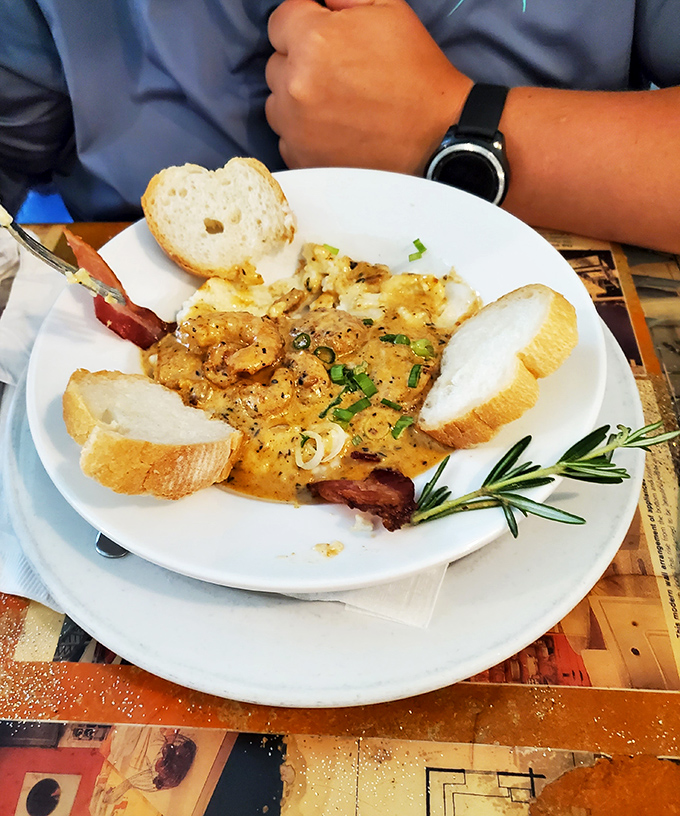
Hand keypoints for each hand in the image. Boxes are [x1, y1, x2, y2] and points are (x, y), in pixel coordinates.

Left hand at [266, 0, 471, 172]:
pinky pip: (287, 138)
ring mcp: (296, 128)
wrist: (436, 135)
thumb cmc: (415, 72)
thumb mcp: (388, 8)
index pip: (279, 22)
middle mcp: (295, 85)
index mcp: (313, 40)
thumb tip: (317, 0)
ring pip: (277, 104)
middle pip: (276, 65)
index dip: (304, 25)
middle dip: (300, 63)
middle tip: (338, 74)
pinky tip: (334, 130)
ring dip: (297, 101)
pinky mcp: (302, 159)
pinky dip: (303, 134)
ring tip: (335, 104)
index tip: (326, 38)